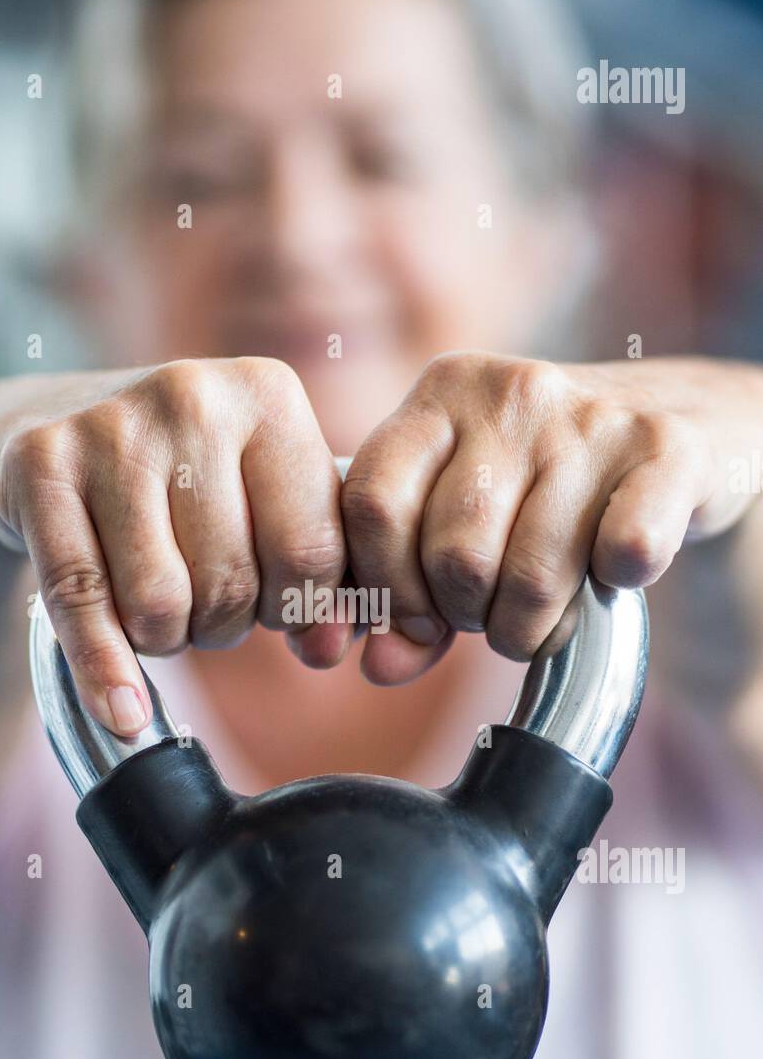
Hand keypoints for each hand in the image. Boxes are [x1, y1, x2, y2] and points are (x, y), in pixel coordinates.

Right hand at [0, 359, 346, 733]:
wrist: (52, 418)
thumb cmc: (183, 479)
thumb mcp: (264, 501)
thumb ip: (317, 574)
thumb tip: (326, 648)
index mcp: (268, 395)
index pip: (313, 550)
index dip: (299, 607)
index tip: (276, 605)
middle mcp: (192, 396)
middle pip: (232, 581)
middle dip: (225, 622)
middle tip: (207, 601)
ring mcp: (110, 426)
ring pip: (160, 601)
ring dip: (166, 636)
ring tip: (162, 603)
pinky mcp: (39, 463)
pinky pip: (81, 600)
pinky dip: (105, 669)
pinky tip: (122, 709)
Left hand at [341, 352, 759, 686]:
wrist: (685, 423)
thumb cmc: (545, 488)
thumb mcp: (461, 519)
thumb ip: (409, 595)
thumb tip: (379, 667)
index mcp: (441, 393)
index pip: (373, 505)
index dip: (388, 588)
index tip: (418, 621)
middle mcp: (513, 391)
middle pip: (454, 555)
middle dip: (469, 614)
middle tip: (495, 608)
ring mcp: (592, 417)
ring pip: (531, 576)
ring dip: (534, 626)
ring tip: (546, 611)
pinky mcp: (668, 449)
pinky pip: (623, 551)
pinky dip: (616, 584)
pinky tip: (615, 571)